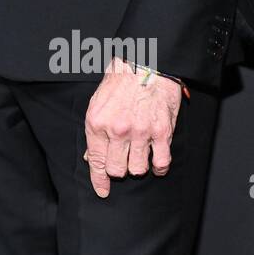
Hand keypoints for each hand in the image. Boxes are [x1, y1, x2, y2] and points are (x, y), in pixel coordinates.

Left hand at [83, 58, 182, 197]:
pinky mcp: (161, 132)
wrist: (145, 64)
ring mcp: (140, 133)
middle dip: (119, 170)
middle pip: (117, 170)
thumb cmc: (120, 82)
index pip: (96, 161)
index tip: (103, 190)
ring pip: (137, 169)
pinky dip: (159, 167)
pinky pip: (161, 162)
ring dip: (138, 167)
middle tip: (123, 161)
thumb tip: (92, 158)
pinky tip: (156, 163)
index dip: (99, 180)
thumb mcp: (97, 104)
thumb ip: (95, 132)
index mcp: (97, 123)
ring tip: (139, 156)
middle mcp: (117, 130)